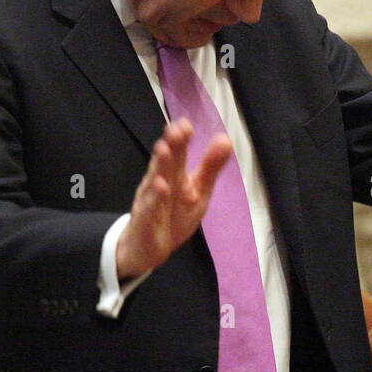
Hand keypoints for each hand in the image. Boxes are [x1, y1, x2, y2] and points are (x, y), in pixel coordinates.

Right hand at [116, 118, 232, 279]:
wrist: (147, 248)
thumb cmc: (173, 215)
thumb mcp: (198, 191)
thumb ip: (210, 167)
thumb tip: (225, 139)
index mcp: (174, 175)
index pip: (177, 154)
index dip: (181, 139)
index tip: (185, 123)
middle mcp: (159, 184)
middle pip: (167, 163)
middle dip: (171, 146)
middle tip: (175, 129)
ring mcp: (150, 202)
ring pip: (155, 181)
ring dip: (159, 165)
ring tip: (164, 149)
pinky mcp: (146, 221)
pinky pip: (150, 209)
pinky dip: (155, 198)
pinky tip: (160, 186)